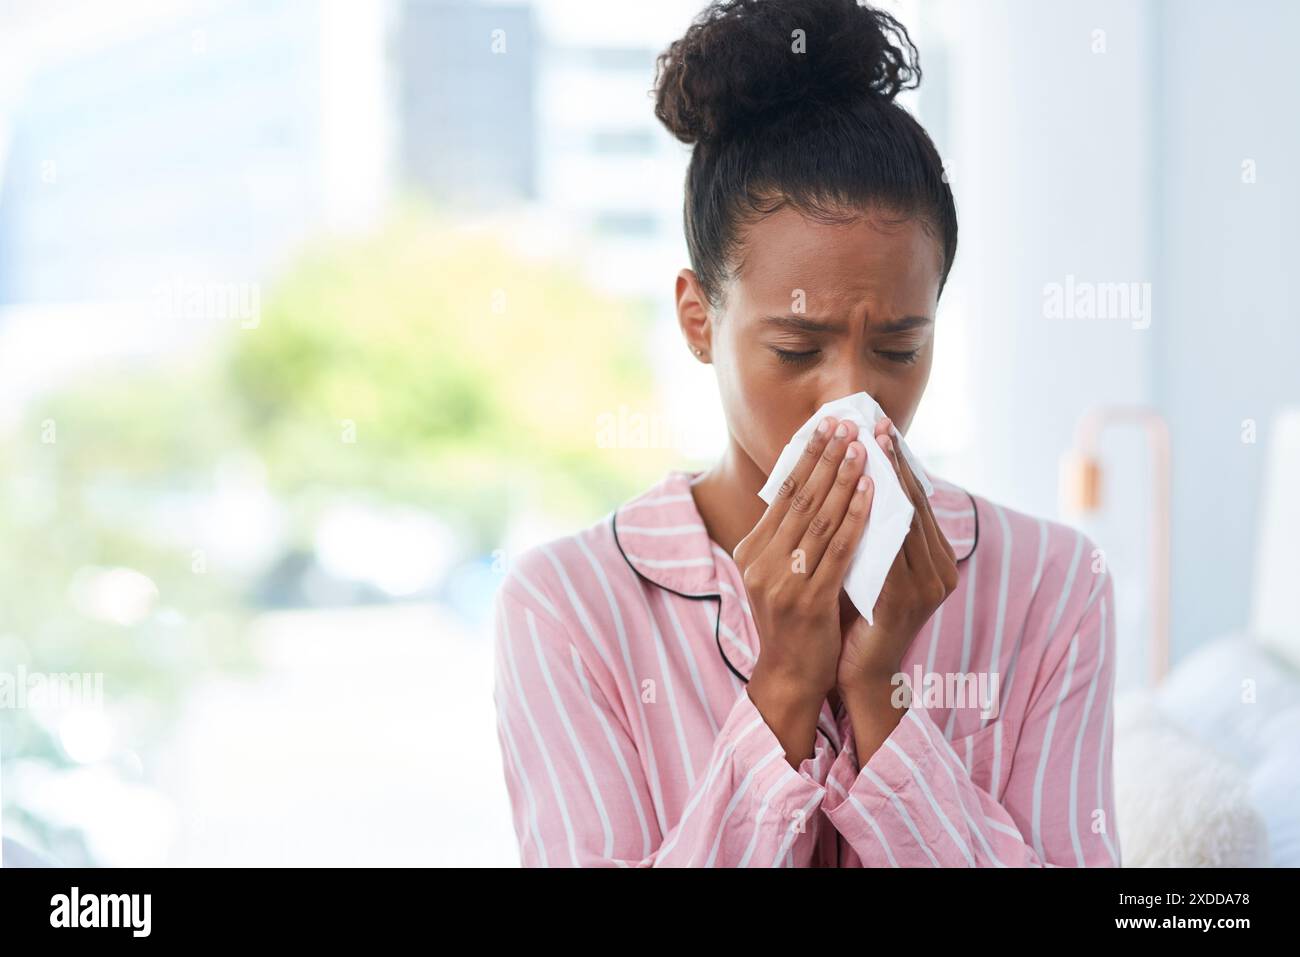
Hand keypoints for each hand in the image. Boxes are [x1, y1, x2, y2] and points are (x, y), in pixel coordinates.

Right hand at [735, 415, 875, 706]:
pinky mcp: (807, 600)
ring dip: (843, 478)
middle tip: (846, 422)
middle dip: (826, 456)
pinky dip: (856, 516)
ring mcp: (782, 582)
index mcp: (750, 550)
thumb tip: (813, 484)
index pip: (781, 493)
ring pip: (819, 518)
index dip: (806, 456)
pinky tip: (872, 492)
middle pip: (799, 498)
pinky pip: (838, 549)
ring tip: (863, 447)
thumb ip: (789, 534)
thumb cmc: (794, 618)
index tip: (826, 425)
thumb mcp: (779, 570)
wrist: (791, 674)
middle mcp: (759, 562)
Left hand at [835, 417, 957, 691]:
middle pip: (915, 505)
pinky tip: (857, 492)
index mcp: (937, 562)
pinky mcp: (905, 599)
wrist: (859, 675)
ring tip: (865, 447)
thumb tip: (856, 481)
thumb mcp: (870, 566)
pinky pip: (888, 548)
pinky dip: (872, 517)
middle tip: (876, 425)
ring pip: (905, 520)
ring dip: (884, 480)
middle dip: (894, 463)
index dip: (900, 464)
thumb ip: (874, 533)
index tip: (882, 428)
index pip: (917, 502)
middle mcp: (940, 571)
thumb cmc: (858, 617)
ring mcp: (927, 586)